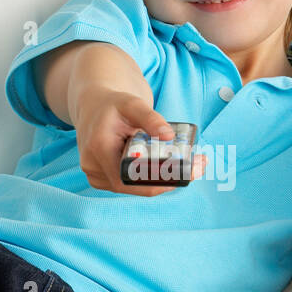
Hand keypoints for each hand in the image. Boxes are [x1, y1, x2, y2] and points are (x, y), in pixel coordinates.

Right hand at [74, 89, 205, 196]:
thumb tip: (169, 135)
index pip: (129, 178)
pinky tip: (171, 170)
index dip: (157, 181)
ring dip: (162, 181)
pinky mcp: (103, 179)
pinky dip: (150, 179)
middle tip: (197, 168)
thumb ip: (150, 118)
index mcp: (98, 149)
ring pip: (133, 188)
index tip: (184, 173)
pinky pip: (130, 185)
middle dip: (167, 181)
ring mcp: (96, 176)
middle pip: (134, 186)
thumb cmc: (113, 104)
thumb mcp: (132, 104)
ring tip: (191, 167)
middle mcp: (93, 167)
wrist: (94, 107)